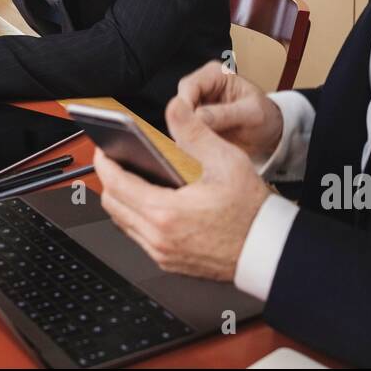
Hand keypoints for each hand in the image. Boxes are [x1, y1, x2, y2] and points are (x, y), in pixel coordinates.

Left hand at [93, 97, 271, 280]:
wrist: (267, 249)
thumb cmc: (251, 211)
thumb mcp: (225, 160)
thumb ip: (194, 131)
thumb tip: (175, 108)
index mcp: (166, 212)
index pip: (116, 184)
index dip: (104, 162)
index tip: (102, 147)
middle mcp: (158, 237)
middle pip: (113, 205)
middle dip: (109, 179)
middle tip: (115, 159)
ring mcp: (162, 253)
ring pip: (123, 222)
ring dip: (122, 199)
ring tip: (132, 176)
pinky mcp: (169, 262)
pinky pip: (139, 236)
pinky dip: (137, 216)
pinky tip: (151, 199)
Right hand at [175, 60, 283, 164]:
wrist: (271, 132)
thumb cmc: (266, 116)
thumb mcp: (252, 114)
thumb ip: (226, 114)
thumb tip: (198, 117)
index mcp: (215, 74)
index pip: (189, 86)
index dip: (185, 105)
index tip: (188, 125)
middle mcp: (202, 86)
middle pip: (180, 103)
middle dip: (185, 122)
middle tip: (193, 141)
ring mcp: (197, 105)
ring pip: (179, 119)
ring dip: (186, 133)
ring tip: (201, 148)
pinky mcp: (196, 122)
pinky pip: (185, 131)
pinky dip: (190, 141)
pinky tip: (201, 150)